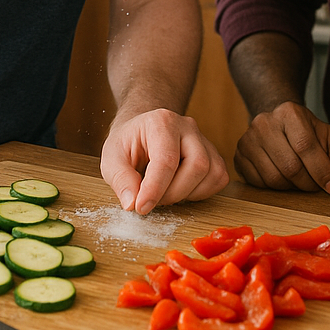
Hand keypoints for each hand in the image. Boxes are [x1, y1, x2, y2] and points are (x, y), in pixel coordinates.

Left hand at [101, 108, 228, 214]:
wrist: (143, 132)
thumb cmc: (128, 143)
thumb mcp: (111, 158)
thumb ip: (120, 179)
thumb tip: (132, 203)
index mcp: (161, 121)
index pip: (167, 159)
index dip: (155, 189)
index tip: (141, 207)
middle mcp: (187, 126)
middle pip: (197, 165)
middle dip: (173, 193)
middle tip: (151, 199)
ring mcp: (203, 139)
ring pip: (212, 173)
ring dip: (187, 194)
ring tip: (164, 192)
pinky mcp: (213, 154)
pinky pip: (218, 179)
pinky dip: (201, 193)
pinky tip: (180, 189)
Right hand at [234, 101, 329, 195]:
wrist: (277, 124)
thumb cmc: (307, 132)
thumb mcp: (329, 137)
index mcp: (289, 112)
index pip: (305, 146)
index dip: (321, 171)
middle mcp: (264, 122)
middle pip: (290, 166)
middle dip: (308, 183)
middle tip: (316, 186)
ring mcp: (247, 139)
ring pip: (274, 178)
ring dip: (292, 187)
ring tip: (300, 181)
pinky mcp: (238, 156)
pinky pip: (258, 184)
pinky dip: (274, 188)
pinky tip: (283, 178)